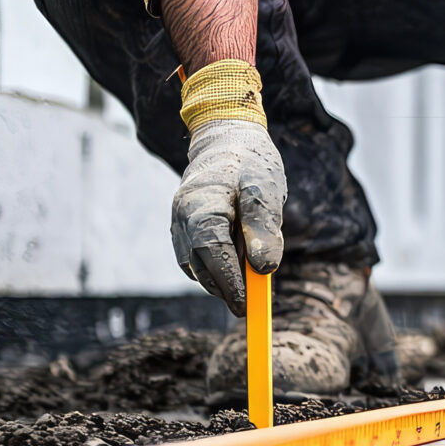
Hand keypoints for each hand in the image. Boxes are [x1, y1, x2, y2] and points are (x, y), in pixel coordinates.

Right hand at [171, 119, 286, 314]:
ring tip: (248, 279)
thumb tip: (264, 269)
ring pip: (195, 264)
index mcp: (201, 203)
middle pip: (199, 263)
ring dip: (220, 279)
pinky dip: (215, 268)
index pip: (210, 251)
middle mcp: (182, 216)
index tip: (246, 304)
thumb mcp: (265, 191)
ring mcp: (179, 223)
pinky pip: (196, 258)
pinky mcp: (185, 229)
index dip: (228, 281)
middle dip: (224, 288)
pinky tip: (236, 265)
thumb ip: (264, 228)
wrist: (228, 139)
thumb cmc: (251, 164)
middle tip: (249, 306)